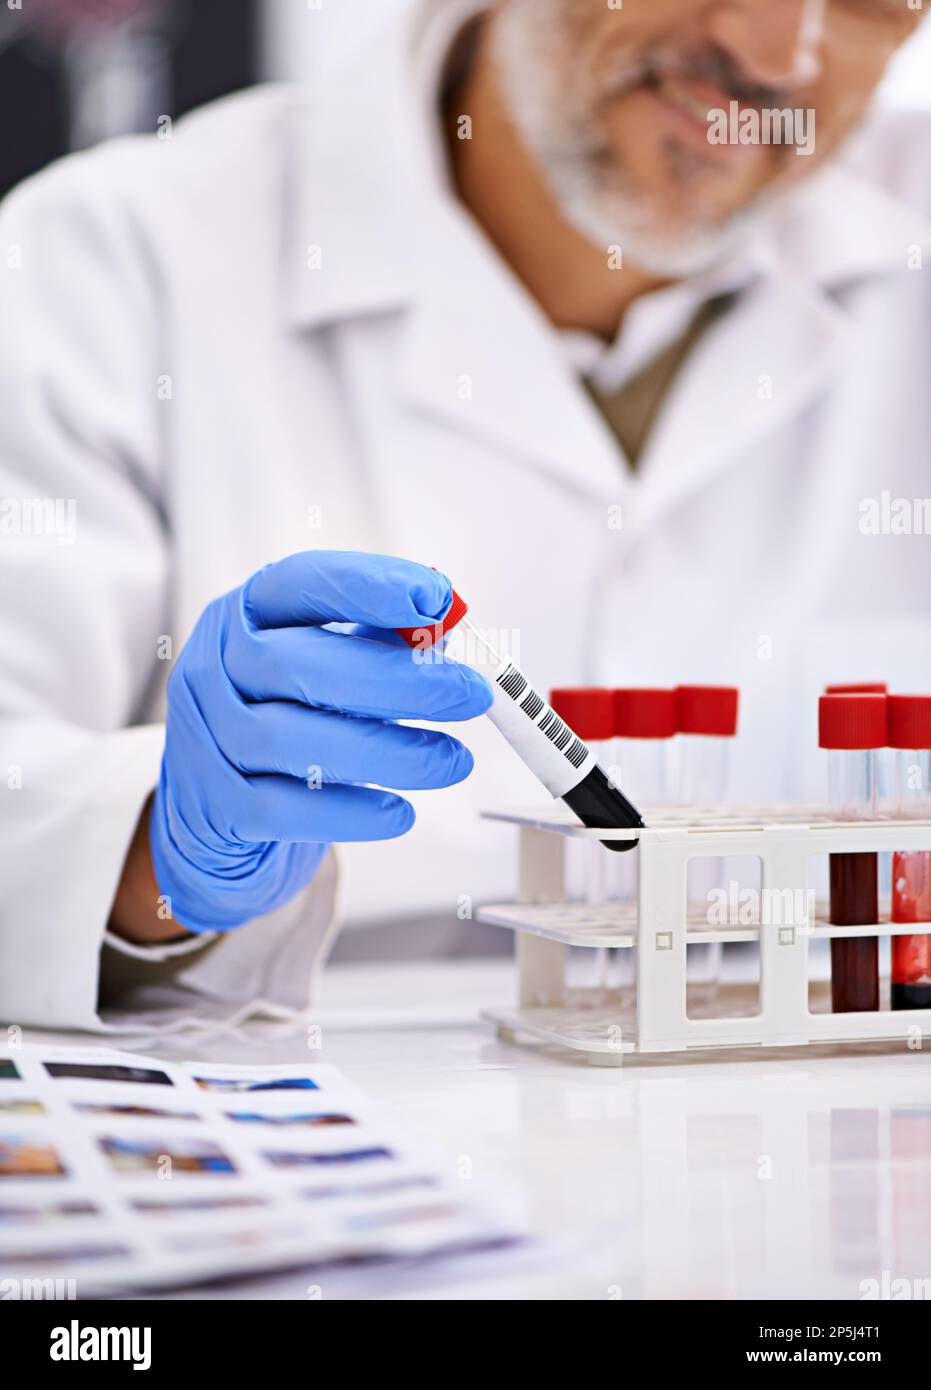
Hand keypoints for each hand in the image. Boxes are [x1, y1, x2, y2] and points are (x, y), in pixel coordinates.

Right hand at [147, 551, 491, 933]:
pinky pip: (286, 809)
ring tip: (452, 761)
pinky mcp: (216, 806)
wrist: (214, 813)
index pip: (300, 582)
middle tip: (469, 695)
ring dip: (388, 751)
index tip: (436, 599)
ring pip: (294, 739)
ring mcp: (206, 737)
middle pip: (299, 664)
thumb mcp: (320, 669)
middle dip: (397, 679)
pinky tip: (399, 813)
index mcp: (244, 616)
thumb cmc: (284, 721)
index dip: (368, 585)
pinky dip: (351, 812)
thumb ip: (375, 643)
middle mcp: (214, 667)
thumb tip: (445, 629)